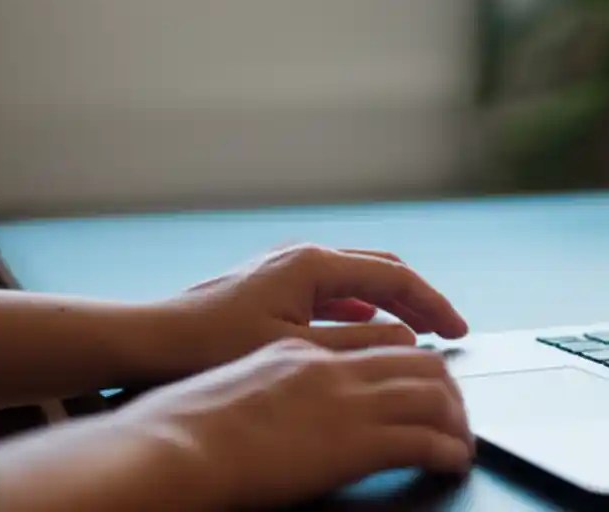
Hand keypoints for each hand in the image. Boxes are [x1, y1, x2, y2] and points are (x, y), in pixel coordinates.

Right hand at [0, 340, 474, 510]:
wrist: (176, 448)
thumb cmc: (185, 431)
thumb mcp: (234, 392)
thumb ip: (268, 389)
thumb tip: (275, 411)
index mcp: (301, 354)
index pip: (377, 341)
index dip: (410, 356)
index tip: (422, 375)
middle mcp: (332, 369)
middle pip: (416, 360)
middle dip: (445, 384)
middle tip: (455, 410)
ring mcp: (347, 402)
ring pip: (431, 394)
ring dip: (455, 418)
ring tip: (462, 438)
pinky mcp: (358, 441)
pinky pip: (425, 439)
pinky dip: (449, 449)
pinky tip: (454, 461)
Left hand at [156, 245, 468, 379]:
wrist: (150, 342)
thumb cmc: (214, 346)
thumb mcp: (296, 351)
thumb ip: (358, 345)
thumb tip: (407, 340)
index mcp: (314, 264)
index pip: (395, 278)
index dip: (433, 304)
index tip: (458, 330)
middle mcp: (303, 257)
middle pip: (380, 270)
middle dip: (418, 299)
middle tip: (447, 329)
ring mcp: (286, 268)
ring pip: (356, 279)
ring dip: (390, 303)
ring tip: (415, 330)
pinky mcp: (271, 285)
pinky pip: (332, 290)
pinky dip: (359, 307)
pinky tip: (365, 326)